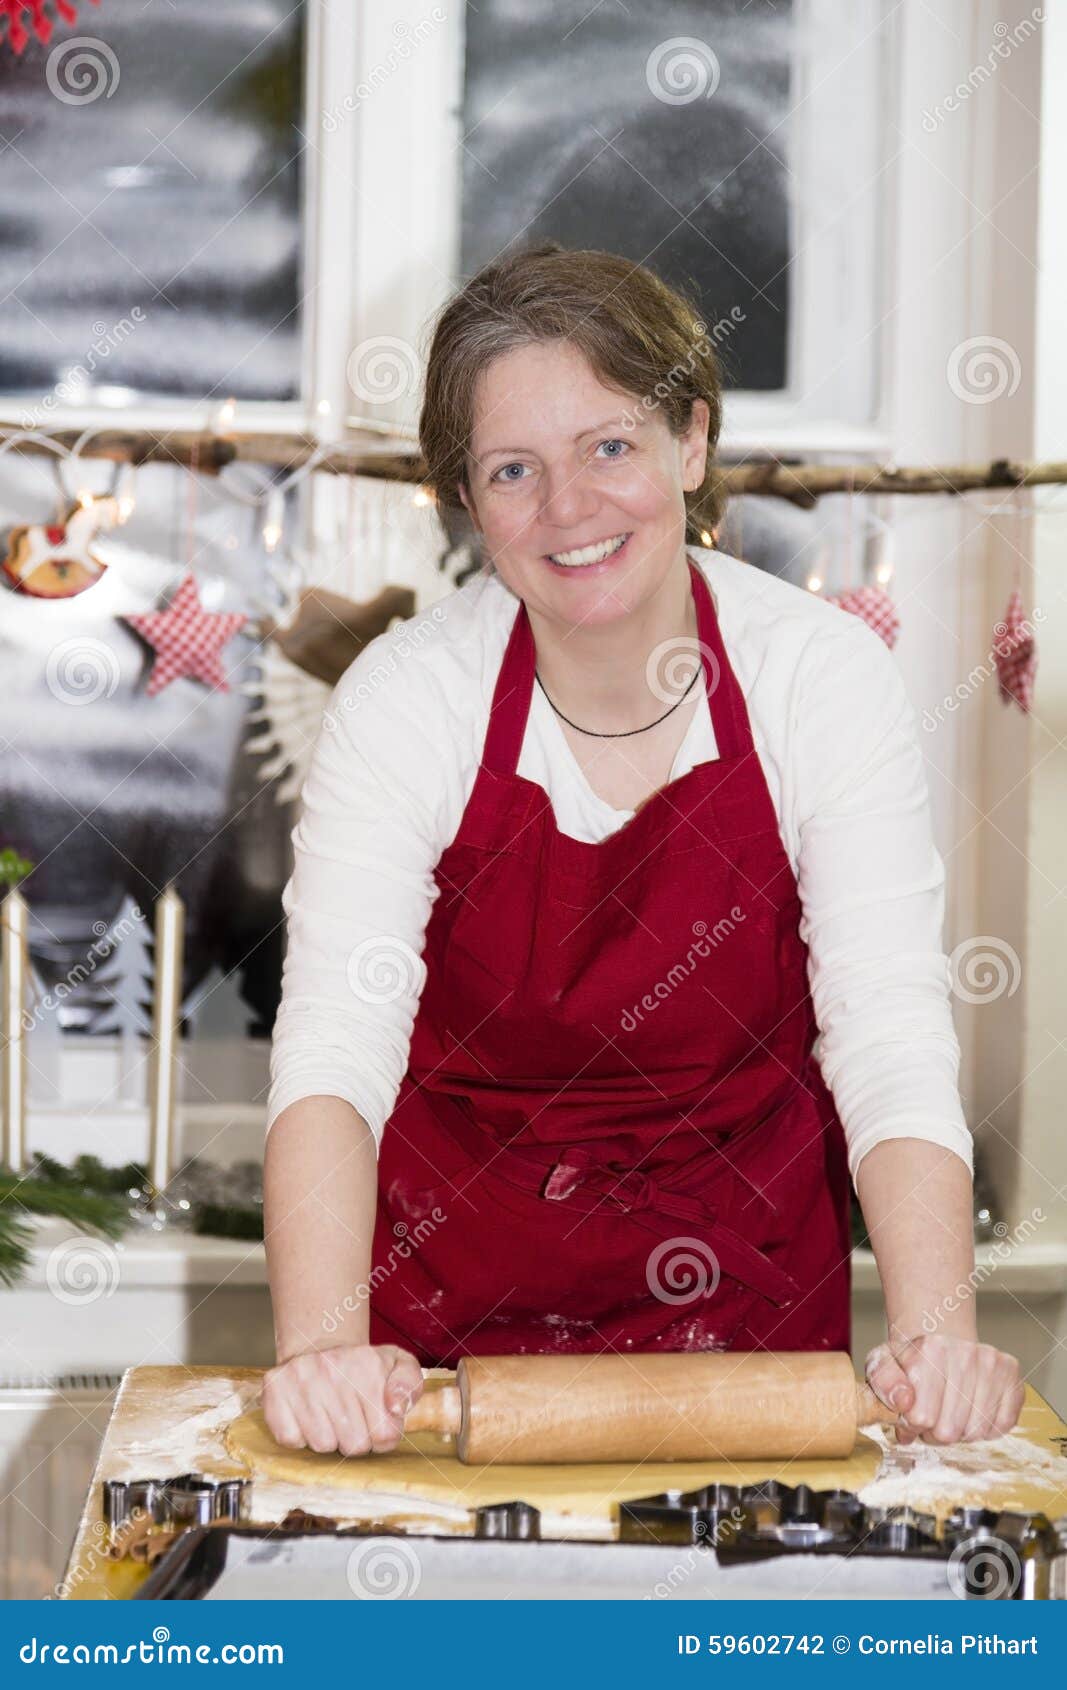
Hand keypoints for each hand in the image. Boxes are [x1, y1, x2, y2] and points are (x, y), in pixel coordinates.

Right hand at [262, 1344, 423, 1456]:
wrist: (319, 1346)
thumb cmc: (362, 1366)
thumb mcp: (398, 1364)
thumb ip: (410, 1385)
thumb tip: (397, 1408)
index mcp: (368, 1365)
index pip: (385, 1435)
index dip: (383, 1436)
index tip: (377, 1421)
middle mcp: (332, 1368)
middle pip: (354, 1445)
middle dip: (357, 1439)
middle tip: (352, 1418)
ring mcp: (300, 1379)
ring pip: (323, 1445)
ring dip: (329, 1438)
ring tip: (330, 1416)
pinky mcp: (274, 1392)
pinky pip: (291, 1440)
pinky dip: (300, 1437)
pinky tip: (307, 1417)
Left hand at [864, 1333, 1023, 1444]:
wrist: (941, 1342)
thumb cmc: (911, 1361)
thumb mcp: (882, 1363)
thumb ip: (883, 1382)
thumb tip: (904, 1401)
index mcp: (931, 1348)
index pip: (921, 1417)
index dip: (912, 1424)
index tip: (910, 1412)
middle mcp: (967, 1353)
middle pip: (949, 1430)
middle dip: (934, 1431)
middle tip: (930, 1415)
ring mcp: (994, 1364)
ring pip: (976, 1432)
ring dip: (959, 1432)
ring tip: (948, 1412)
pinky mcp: (1013, 1379)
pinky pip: (1000, 1427)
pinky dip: (984, 1429)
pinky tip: (970, 1410)